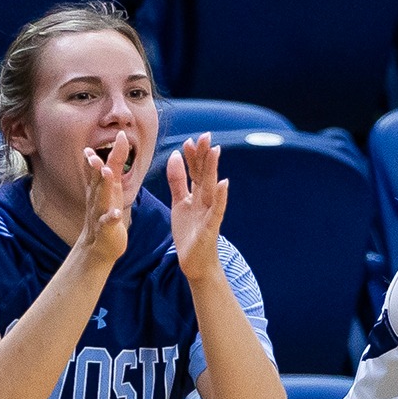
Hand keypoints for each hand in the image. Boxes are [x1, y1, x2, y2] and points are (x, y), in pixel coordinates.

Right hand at [76, 136, 132, 263]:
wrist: (98, 247)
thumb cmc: (105, 215)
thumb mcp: (108, 190)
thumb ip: (109, 169)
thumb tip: (108, 145)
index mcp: (101, 189)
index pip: (100, 168)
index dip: (106, 153)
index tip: (117, 135)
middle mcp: (98, 198)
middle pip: (96, 180)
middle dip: (95, 166)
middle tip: (93, 152)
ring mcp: (100, 213)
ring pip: (100, 198)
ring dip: (103, 185)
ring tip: (105, 172)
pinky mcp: (106, 230)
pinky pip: (107, 223)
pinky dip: (110, 218)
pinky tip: (114, 215)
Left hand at [168, 134, 229, 282]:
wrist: (195, 263)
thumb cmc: (189, 234)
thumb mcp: (179, 203)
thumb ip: (177, 181)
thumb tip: (174, 156)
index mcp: (196, 195)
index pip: (194, 172)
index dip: (192, 157)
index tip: (190, 140)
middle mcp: (205, 201)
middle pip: (204, 175)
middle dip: (204, 156)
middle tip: (205, 135)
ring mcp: (210, 213)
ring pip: (210, 188)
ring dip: (213, 169)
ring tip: (215, 151)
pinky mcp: (211, 227)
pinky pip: (217, 210)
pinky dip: (220, 197)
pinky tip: (223, 183)